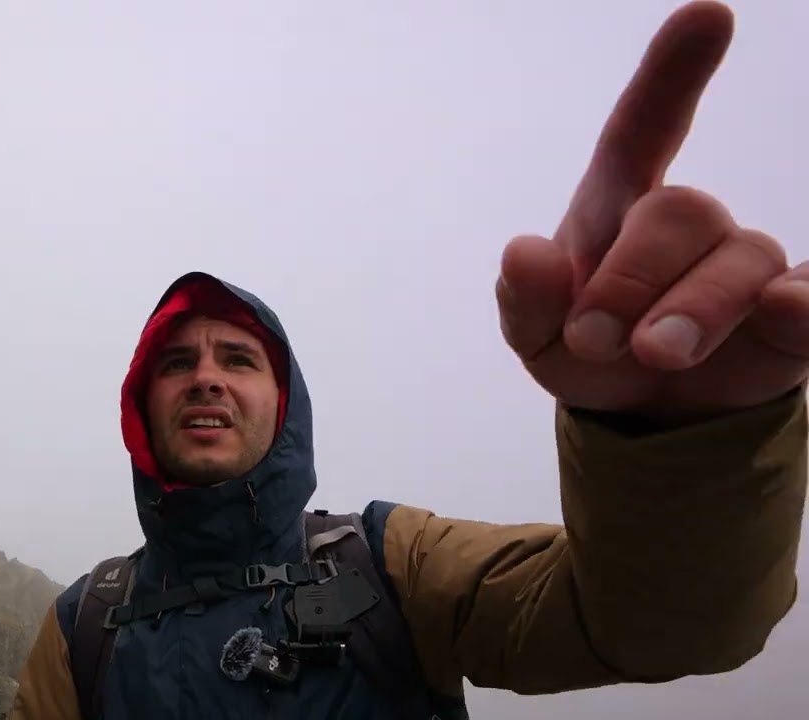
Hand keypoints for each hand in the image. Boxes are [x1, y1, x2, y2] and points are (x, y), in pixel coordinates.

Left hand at [497, 1, 807, 422]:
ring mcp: (744, 265)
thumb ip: (523, 300)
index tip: (708, 15)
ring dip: (691, 310)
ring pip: (739, 260)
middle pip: (678, 212)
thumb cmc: (585, 351)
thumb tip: (525, 253)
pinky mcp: (791, 319)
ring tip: (651, 354)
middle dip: (630, 277)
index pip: (641, 130)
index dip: (670, 77)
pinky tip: (784, 307)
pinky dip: (803, 303)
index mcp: (616, 207)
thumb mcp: (537, 336)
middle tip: (592, 338)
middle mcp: (687, 224)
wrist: (643, 415)